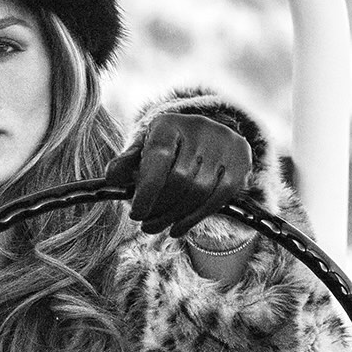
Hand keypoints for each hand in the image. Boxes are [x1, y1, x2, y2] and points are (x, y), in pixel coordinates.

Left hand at [122, 108, 257, 235]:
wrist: (208, 135)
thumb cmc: (168, 145)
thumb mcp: (144, 148)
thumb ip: (127, 162)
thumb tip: (112, 178)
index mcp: (169, 124)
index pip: (158, 159)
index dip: (146, 191)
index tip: (136, 214)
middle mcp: (200, 129)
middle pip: (179, 180)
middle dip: (160, 207)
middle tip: (145, 224)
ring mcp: (223, 146)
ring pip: (198, 192)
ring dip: (175, 216)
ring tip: (157, 227)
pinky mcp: (239, 163)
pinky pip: (218, 198)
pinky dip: (195, 218)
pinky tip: (178, 228)